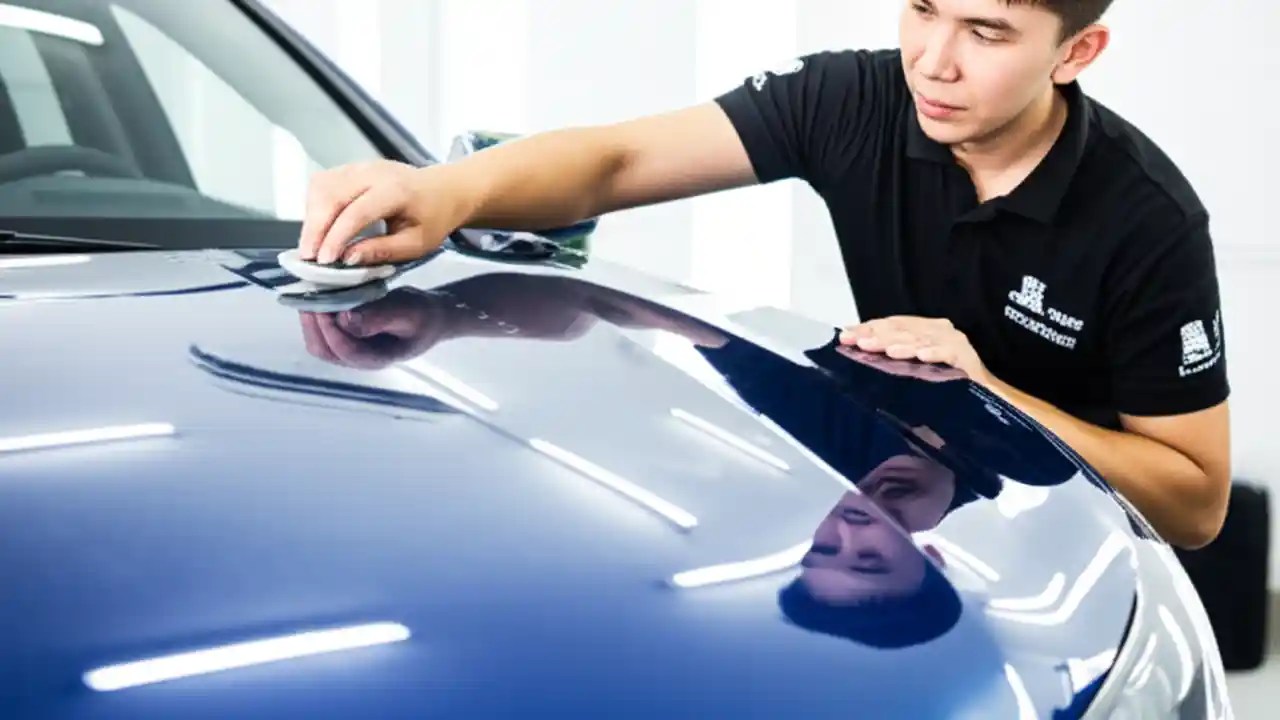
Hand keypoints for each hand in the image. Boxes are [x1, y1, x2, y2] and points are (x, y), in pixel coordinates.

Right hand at [298, 160, 462, 265]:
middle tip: (308, 256)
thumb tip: (348, 259)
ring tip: (311, 245)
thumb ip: (383, 250)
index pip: (357, 211)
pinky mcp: (351, 168)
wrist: (444, 189)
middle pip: (332, 194)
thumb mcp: (417, 243)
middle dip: (315, 228)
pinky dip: (314, 205)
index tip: (324, 260)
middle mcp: (374, 172)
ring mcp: (360, 166)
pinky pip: (323, 183)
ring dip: (311, 216)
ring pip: (321, 186)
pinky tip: (318, 226)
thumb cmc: (433, 218)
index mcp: (396, 190)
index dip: (336, 236)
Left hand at [299, 288, 453, 368]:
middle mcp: (359, 359)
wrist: (431, 317)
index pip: (344, 349)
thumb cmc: (423, 315)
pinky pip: (322, 332)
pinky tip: (317, 296)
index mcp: (377, 358)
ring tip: (309, 294)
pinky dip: (315, 316)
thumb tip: (345, 318)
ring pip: (319, 342)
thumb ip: (380, 317)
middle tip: (308, 296)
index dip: (328, 328)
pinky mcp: (345, 338)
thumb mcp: (409, 312)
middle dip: (312, 325)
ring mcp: (350, 350)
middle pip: (324, 350)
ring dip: (310, 320)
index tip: (320, 304)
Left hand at [838, 316, 990, 385]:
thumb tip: (856, 352)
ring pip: (922, 339)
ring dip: (902, 343)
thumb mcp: (912, 369)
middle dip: (877, 335)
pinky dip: (935, 353)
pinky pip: (948, 353)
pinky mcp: (967, 358)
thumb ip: (890, 358)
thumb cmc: (943, 384)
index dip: (868, 328)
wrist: (984, 398)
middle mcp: (937, 331)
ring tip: (884, 349)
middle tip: (857, 342)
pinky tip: (921, 356)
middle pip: (903, 329)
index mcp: (923, 330)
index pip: (891, 324)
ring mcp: (952, 342)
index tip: (845, 337)